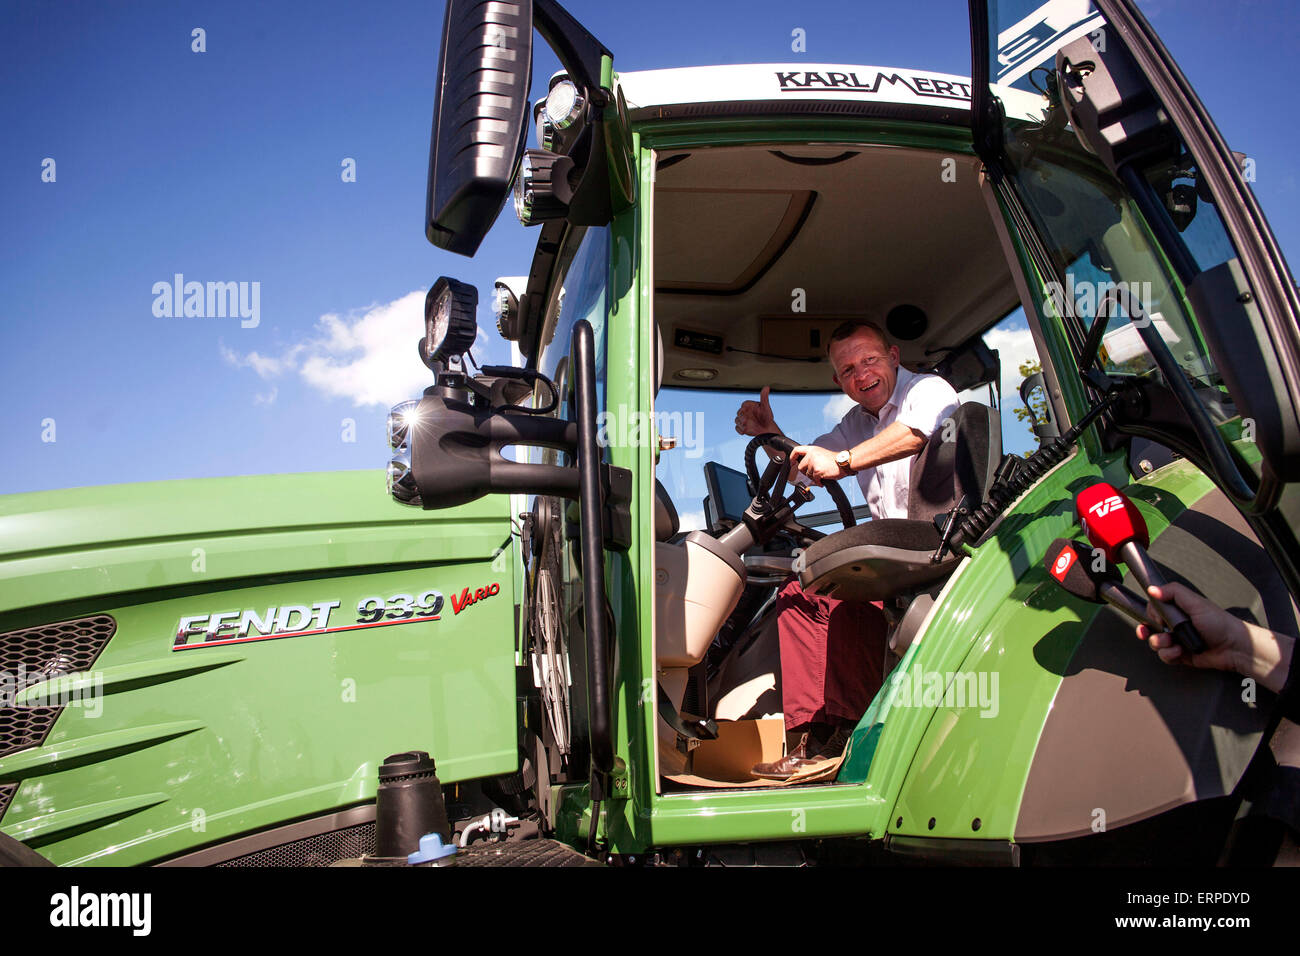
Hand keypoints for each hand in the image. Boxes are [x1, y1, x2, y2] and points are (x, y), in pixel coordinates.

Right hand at [735, 386, 777, 436]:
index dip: (745, 407)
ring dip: (740, 423)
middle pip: (739, 413)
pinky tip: (744, 432)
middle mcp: (745, 412)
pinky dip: (739, 430)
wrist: (767, 428)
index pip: (744, 404)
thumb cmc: (766, 416)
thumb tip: (767, 387)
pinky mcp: (742, 427)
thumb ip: (764, 397)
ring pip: (737, 420)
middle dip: (741, 416)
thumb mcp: (765, 406)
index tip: (747, 409)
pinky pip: (737, 428)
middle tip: (746, 420)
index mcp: (749, 406)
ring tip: (746, 426)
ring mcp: (743, 420)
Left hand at [788, 445, 845, 485]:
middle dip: (806, 472)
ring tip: (822, 474)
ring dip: (814, 477)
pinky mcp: (817, 471)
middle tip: (814, 473)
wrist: (844, 462)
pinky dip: (818, 482)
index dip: (792, 457)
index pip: (797, 450)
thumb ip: (812, 456)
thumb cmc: (835, 460)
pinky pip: (814, 479)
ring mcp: (814, 463)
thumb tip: (806, 464)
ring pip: (807, 474)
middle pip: (801, 467)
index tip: (791, 462)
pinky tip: (822, 480)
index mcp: (812, 449)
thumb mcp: (821, 453)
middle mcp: (811, 455)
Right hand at [1136, 582, 1293, 691]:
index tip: (1157, 616)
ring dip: (1160, 643)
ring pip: (1155, 643)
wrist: (1234, 647)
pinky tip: (1180, 651)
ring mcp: (1177, 641)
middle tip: (1151, 631)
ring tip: (1173, 642)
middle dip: (1147, 631)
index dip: (1151, 614)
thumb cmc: (1220, 624)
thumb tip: (1152, 589)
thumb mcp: (1196, 603)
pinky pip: (1164, 656)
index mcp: (1178, 610)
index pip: (1154, 609)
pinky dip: (1169, 654)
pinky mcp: (1180, 655)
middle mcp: (1176, 625)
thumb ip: (1173, 592)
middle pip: (1150, 627)